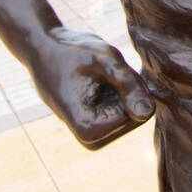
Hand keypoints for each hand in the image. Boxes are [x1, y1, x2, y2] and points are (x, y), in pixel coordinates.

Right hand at [27, 27, 154, 150]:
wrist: (43, 50)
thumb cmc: (72, 51)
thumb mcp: (104, 58)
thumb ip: (128, 84)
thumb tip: (147, 112)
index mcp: (89, 130)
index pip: (139, 112)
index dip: (127, 84)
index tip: (101, 72)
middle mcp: (92, 141)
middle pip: (137, 115)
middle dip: (127, 88)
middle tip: (99, 72)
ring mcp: (95, 137)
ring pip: (133, 112)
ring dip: (122, 88)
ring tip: (95, 77)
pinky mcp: (98, 129)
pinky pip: (125, 109)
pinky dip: (117, 91)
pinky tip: (96, 82)